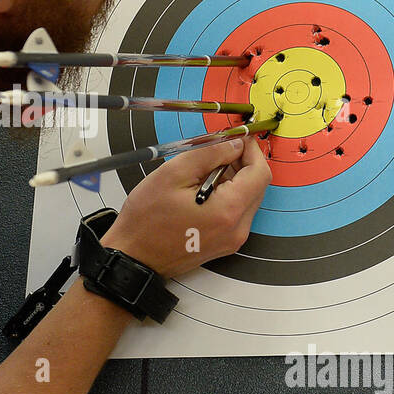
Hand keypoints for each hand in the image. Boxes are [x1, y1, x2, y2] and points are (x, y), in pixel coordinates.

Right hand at [99, 135, 270, 279]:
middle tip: (220, 149)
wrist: (134, 256)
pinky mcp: (225, 244)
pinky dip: (228, 196)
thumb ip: (210, 153)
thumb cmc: (146, 220)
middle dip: (243, 163)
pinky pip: (237, 213)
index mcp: (228, 211)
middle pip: (257, 186)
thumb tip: (234, 144)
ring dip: (235, 179)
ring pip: (248, 199)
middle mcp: (237, 229)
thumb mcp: (174, 173)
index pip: (259, 173)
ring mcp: (232, 240)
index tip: (240, 137)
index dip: (252, 150)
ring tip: (205, 171)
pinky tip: (204, 190)